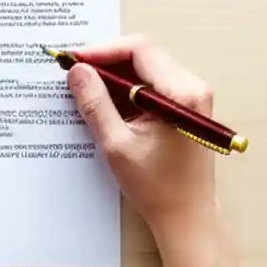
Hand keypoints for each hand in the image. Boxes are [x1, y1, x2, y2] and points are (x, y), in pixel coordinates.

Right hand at [65, 35, 217, 237]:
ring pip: (145, 68)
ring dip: (115, 75)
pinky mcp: (185, 106)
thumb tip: (77, 72)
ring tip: (85, 89)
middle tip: (74, 73)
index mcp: (181, 94)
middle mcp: (193, 87)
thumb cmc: (158, 188)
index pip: (139, 49)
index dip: (102, 50)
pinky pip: (151, 83)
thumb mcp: (117, 145)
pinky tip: (105, 102)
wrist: (188, 216)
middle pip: (143, 55)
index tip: (73, 60)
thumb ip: (95, 104)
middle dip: (106, 61)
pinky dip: (126, 88)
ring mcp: (191, 96)